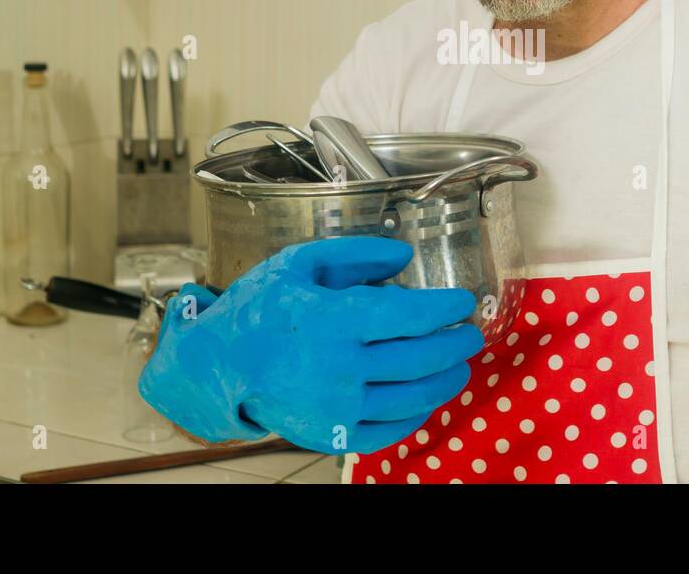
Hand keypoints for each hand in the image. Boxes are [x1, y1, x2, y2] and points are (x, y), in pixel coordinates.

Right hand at [139, 236, 481, 452]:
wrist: (216, 365)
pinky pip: (388, 429)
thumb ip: (355, 254)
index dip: (447, 308)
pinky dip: (417, 414)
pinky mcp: (332, 434)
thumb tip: (403, 256)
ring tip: (460, 365)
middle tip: (471, 333)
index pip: (411, 314)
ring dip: (447, 379)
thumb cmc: (259, 309)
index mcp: (334, 319)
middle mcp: (340, 366)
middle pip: (421, 356)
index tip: (464, 301)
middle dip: (457, 343)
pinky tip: (427, 398)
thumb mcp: (299, 263)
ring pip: (413, 395)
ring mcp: (338, 406)